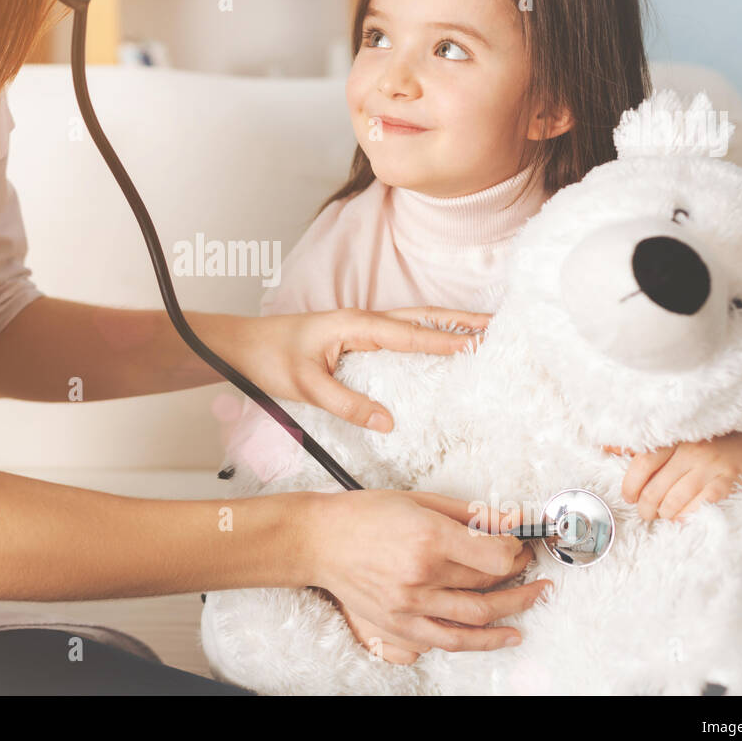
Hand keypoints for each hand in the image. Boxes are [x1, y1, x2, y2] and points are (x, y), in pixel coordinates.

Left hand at [214, 306, 489, 432]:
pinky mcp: (357, 335)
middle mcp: (364, 319)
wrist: (242, 344)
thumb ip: (346, 404)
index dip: (446, 341)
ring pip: (415, 322)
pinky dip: (428, 335)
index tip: (480, 345)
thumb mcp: (305, 386)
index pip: (410, 334)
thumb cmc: (270, 358)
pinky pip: (402, 333)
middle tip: (500, 325)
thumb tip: (388, 422)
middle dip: (462, 321)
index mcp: (356, 325)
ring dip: (449, 325)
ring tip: (484, 330)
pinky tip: (441, 346)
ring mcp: (362, 325)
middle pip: (423, 318)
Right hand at [306, 490, 551, 658]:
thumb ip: (467, 514)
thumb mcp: (418, 500)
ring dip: (513, 609)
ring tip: (532, 598)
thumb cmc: (362, 515)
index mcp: (428, 537)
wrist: (318, 541)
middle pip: (488, 585)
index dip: (514, 550)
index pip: (494, 556)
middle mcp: (421, 574)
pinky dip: (484, 641)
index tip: (516, 544)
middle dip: (519, 576)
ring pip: (477, 617)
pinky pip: (451, 640)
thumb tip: (508, 521)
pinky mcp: (399, 625)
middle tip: (530, 568)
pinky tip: (507, 634)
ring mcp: (410, 604)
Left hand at [605, 421, 741, 522]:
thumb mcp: (680, 435)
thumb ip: (646, 444)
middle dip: (646, 507)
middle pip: (655, 488)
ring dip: (664, 515)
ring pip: (673, 502)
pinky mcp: (728, 483)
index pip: (643, 462)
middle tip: (646, 512)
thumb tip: (605, 446)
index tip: (629, 496)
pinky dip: (686, 517)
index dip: (631, 484)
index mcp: (676, 438)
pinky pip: (697, 508)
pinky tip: (682, 518)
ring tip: (663, 515)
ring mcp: (710, 467)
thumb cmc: (715, 440)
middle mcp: (691, 451)